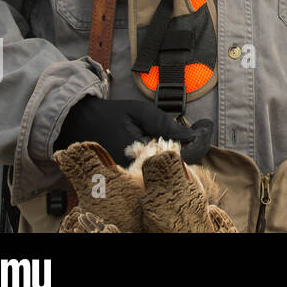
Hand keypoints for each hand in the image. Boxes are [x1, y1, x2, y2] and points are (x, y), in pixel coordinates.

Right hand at [54, 96, 210, 163]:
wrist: (80, 123)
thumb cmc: (109, 115)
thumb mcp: (138, 111)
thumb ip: (162, 122)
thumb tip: (188, 135)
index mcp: (137, 154)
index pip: (177, 156)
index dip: (197, 142)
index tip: (206, 126)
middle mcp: (134, 170)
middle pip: (175, 166)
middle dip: (192, 146)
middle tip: (202, 127)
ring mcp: (132, 175)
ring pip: (167, 168)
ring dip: (181, 151)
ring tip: (192, 131)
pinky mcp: (130, 174)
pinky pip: (156, 168)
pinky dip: (168, 155)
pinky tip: (174, 141)